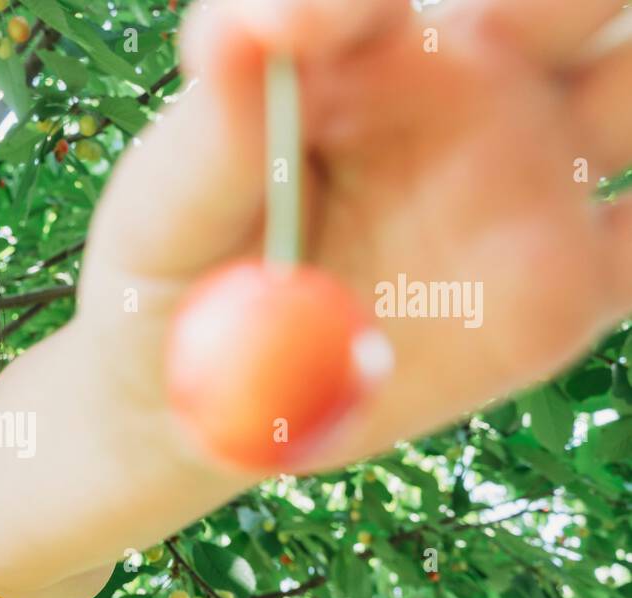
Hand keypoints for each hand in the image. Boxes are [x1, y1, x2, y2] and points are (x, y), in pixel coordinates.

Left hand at [78, 0, 631, 477]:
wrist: (200, 398)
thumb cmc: (173, 276)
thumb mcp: (170, 207)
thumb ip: (216, 127)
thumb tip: (248, 22)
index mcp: (363, 49)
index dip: (351, 1)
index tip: (300, 28)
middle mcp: (468, 86)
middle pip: (573, 1)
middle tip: (523, 24)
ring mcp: (528, 177)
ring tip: (613, 96)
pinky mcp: (565, 283)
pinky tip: (628, 227)